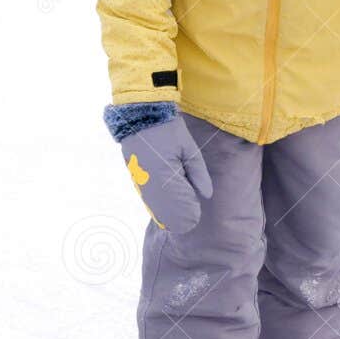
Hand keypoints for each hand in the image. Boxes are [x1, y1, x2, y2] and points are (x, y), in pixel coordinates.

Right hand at [118, 111, 212, 232]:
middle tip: (187, 224)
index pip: (178, 203)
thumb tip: (206, 195)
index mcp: (165, 175)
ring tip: (175, 222)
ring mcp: (139, 178)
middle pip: (164, 208)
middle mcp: (149, 181)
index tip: (195, 219)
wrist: (142, 113)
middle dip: (176, 217)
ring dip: (164, 213)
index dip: (187, 213)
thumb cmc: (169, 129)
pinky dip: (154, 204)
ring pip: (152, 204)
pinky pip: (144, 195)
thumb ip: (198, 174)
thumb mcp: (189, 149)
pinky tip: (160, 210)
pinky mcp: (134, 174)